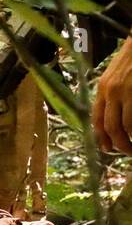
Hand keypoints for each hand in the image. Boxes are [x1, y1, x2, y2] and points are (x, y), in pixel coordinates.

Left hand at [94, 37, 131, 154]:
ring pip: (127, 126)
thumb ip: (112, 92)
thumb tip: (112, 115)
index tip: (107, 148)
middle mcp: (112, 91)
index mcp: (102, 88)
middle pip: (111, 128)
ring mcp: (128, 91)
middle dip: (119, 145)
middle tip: (128, 152)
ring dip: (131, 141)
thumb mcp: (116, 73)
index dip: (101, 138)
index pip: (97, 120)